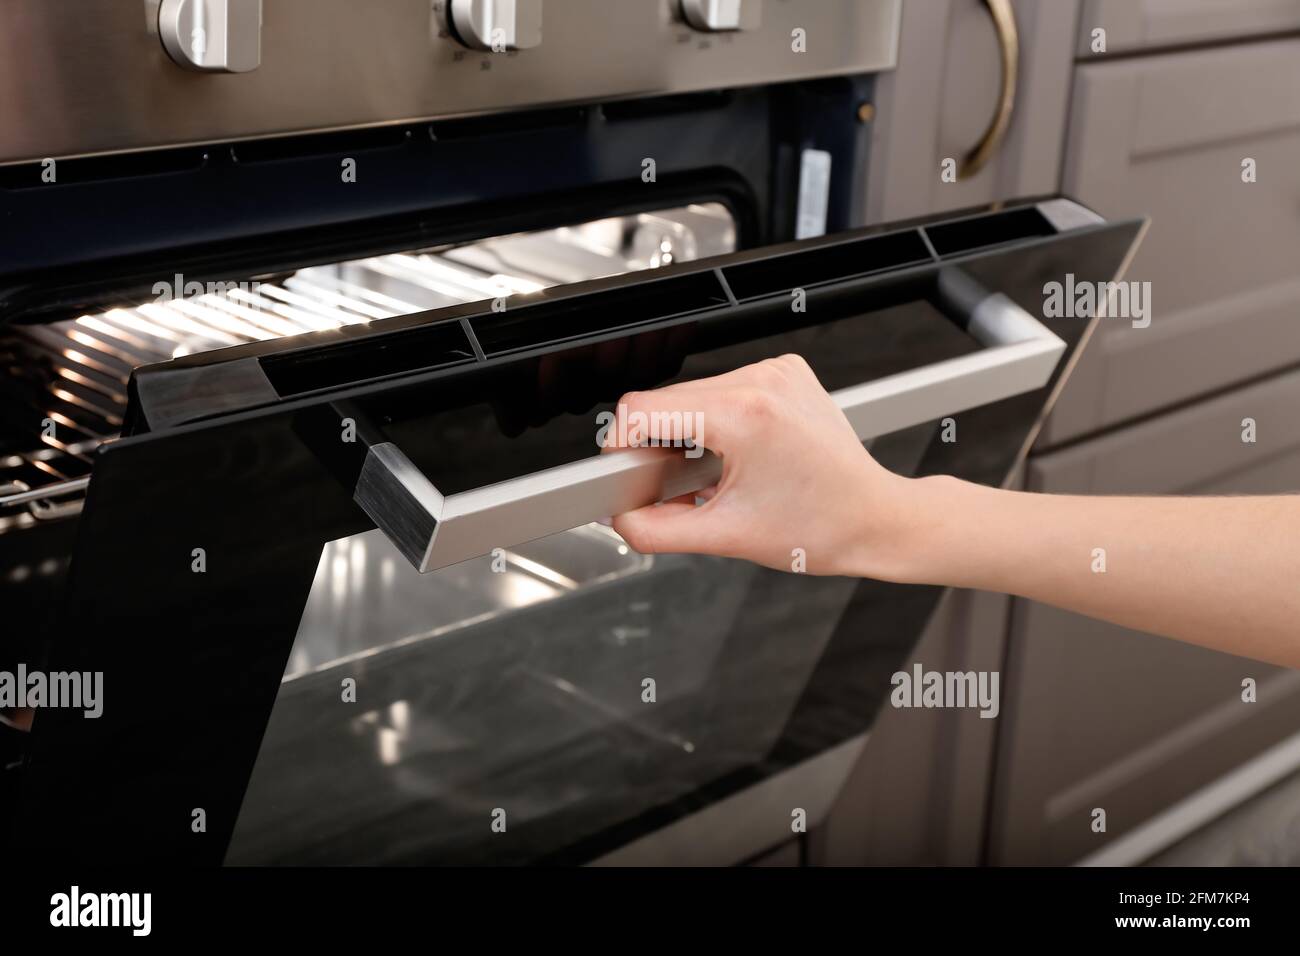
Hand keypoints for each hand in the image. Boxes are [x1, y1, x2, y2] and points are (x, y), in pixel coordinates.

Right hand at [602, 354, 934, 578]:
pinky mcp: (783, 374)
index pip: (643, 409)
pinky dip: (715, 423)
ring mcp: (775, 373)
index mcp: (746, 415)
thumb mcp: (726, 538)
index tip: (623, 472)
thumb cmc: (822, 528)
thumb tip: (620, 516)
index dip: (620, 445)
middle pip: (665, 401)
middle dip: (656, 448)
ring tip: (712, 476)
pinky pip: (722, 390)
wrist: (875, 519)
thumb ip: (655, 530)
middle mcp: (761, 382)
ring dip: (686, 435)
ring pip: (691, 395)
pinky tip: (732, 456)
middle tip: (673, 489)